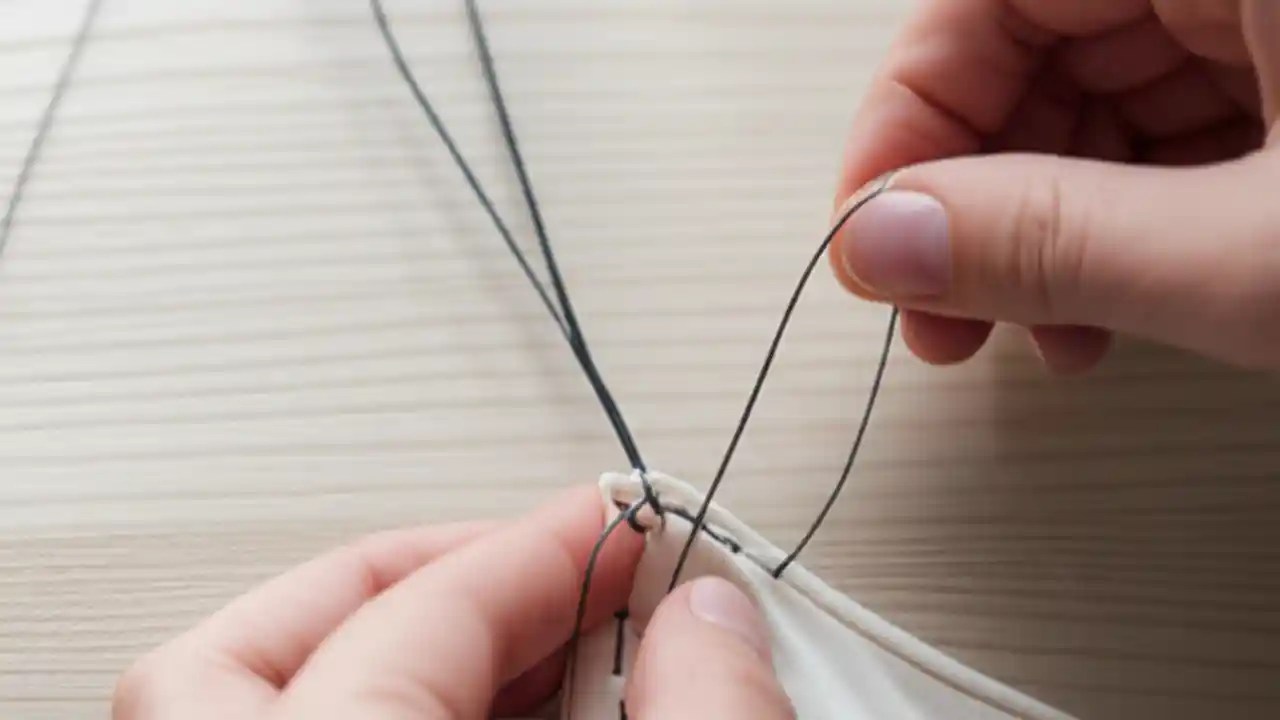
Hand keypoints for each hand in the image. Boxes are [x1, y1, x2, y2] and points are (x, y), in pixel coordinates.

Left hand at [111, 486, 792, 718]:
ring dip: (407, 645)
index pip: (405, 630)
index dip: (530, 554)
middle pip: (232, 659)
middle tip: (536, 558)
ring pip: (248, 707)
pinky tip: (506, 712)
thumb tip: (711, 620)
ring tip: (542, 637)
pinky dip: (402, 712)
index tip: (620, 523)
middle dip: (408, 575)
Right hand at [831, 0, 1279, 371]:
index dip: (910, 106)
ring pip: (1100, 108)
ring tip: (1035, 334)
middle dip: (977, 193)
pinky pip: (1173, 144)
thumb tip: (884, 239)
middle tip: (939, 305)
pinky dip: (1127, 232)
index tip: (873, 228)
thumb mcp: (1261, 257)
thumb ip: (1057, 239)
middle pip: (1040, 52)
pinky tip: (1110, 311)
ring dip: (1044, 232)